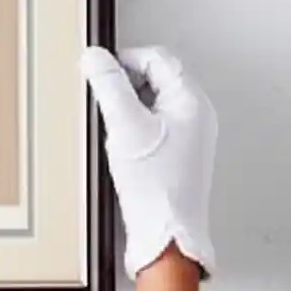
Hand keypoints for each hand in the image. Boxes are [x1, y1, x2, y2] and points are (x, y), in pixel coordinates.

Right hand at [81, 46, 216, 278]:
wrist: (165, 234)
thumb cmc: (155, 186)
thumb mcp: (124, 125)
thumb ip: (109, 84)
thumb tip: (95, 56)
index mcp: (191, 101)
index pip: (157, 57)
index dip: (125, 59)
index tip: (101, 72)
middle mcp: (196, 116)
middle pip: (157, 77)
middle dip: (125, 84)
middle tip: (105, 100)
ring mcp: (189, 137)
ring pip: (153, 102)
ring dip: (128, 107)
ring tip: (114, 128)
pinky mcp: (178, 155)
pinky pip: (153, 126)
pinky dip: (133, 128)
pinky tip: (122, 148)